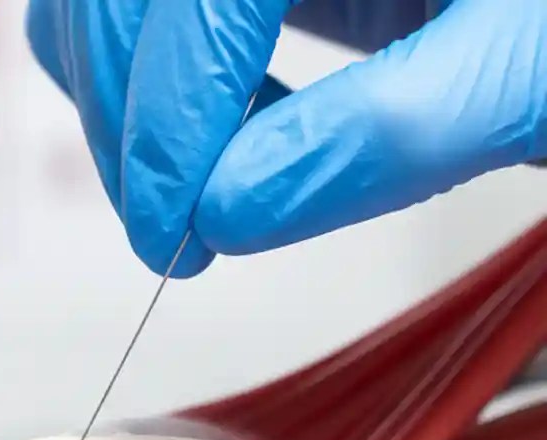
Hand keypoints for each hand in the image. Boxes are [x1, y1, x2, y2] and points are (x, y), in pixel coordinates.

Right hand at [27, 0, 546, 276]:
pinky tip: (220, 124)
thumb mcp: (526, 71)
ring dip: (119, 95)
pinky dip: (145, 74)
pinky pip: (144, 7)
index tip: (172, 232)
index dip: (165, 119)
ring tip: (193, 178)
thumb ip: (390, 132)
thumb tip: (227, 209)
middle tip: (169, 225)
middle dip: (127, 116)